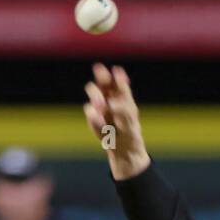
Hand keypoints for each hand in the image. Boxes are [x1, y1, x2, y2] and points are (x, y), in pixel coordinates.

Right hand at [83, 63, 150, 180]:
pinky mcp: (92, 114)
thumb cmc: (129, 131)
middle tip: (100, 72)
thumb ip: (122, 109)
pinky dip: (94, 115)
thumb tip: (109, 103)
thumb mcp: (130, 120)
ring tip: (101, 105)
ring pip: (92, 89)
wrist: (122, 148)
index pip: (119, 80)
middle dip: (101, 75)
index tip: (117, 71)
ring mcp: (99, 103)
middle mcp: (110, 95)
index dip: (118, 75)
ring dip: (96, 95)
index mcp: (122, 93)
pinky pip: (89, 109)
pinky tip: (102, 123)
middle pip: (102, 78)